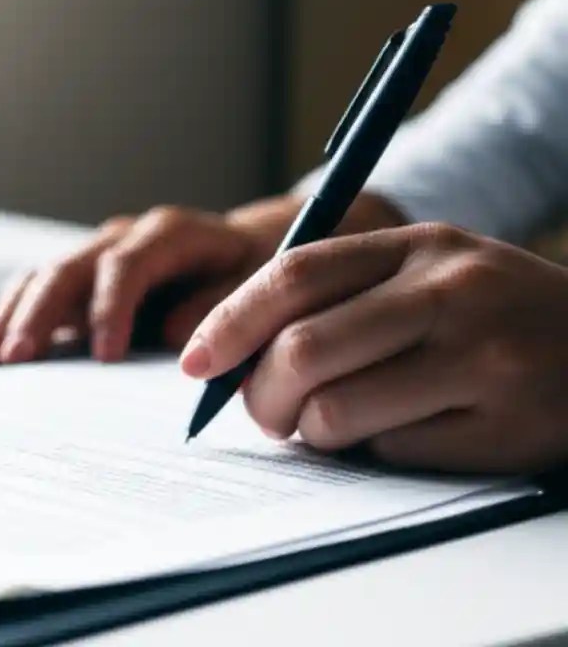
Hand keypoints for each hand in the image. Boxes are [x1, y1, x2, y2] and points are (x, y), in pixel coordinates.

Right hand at [0, 193, 403, 364]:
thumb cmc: (263, 275)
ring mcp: (99, 259)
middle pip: (73, 267)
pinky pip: (39, 293)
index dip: (111, 306)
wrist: (258, 254)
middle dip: (42, 312)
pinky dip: (13, 318)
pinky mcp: (84, 284)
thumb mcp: (262, 285)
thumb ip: (225, 305)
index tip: (104, 355)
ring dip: (15, 315)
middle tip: (19, 356)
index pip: (129, 263)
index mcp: (174, 235)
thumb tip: (176, 335)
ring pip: (45, 276)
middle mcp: (127, 239)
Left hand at [181, 222, 567, 473]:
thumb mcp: (424, 274)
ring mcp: (482, 358)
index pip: (294, 276)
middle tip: (267, 413)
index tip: (194, 362)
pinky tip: (414, 430)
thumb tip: (228, 356)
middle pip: (302, 350)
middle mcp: (450, 292)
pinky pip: (392, 452)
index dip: (229, 322)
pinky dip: (380, 450)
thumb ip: (337, 297)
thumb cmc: (489, 315)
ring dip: (317, 430)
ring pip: (336, 411)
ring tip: (344, 419)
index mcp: (417, 245)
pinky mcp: (504, 426)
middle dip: (261, 395)